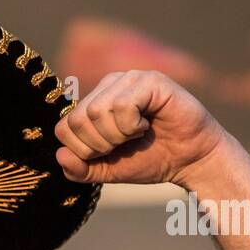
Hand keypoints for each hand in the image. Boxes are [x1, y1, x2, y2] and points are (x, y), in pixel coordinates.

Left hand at [53, 70, 228, 187]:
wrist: (190, 160)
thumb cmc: (150, 159)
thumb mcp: (107, 170)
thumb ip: (80, 169)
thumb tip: (59, 156)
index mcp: (94, 102)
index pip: (64, 127)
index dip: (82, 150)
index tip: (108, 152)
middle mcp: (108, 85)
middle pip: (78, 120)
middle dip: (99, 145)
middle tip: (123, 144)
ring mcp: (129, 78)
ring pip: (97, 112)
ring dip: (117, 135)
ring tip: (136, 134)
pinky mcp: (151, 80)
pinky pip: (122, 105)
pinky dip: (132, 125)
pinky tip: (147, 124)